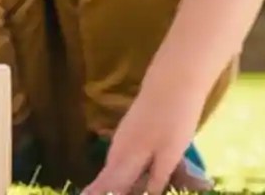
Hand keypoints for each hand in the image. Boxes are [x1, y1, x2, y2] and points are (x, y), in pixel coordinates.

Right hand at [81, 86, 207, 194]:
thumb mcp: (171, 153)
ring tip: (106, 189)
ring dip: (109, 179)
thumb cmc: (174, 119)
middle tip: (89, 193)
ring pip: (113, 163)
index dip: (98, 192)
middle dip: (101, 188)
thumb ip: (158, 176)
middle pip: (107, 174)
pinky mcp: (130, 128)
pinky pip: (120, 154)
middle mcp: (119, 146)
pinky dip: (118, 167)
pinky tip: (123, 171)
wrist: (172, 82)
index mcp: (127, 156)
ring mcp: (123, 135)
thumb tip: (148, 194)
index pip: (109, 183)